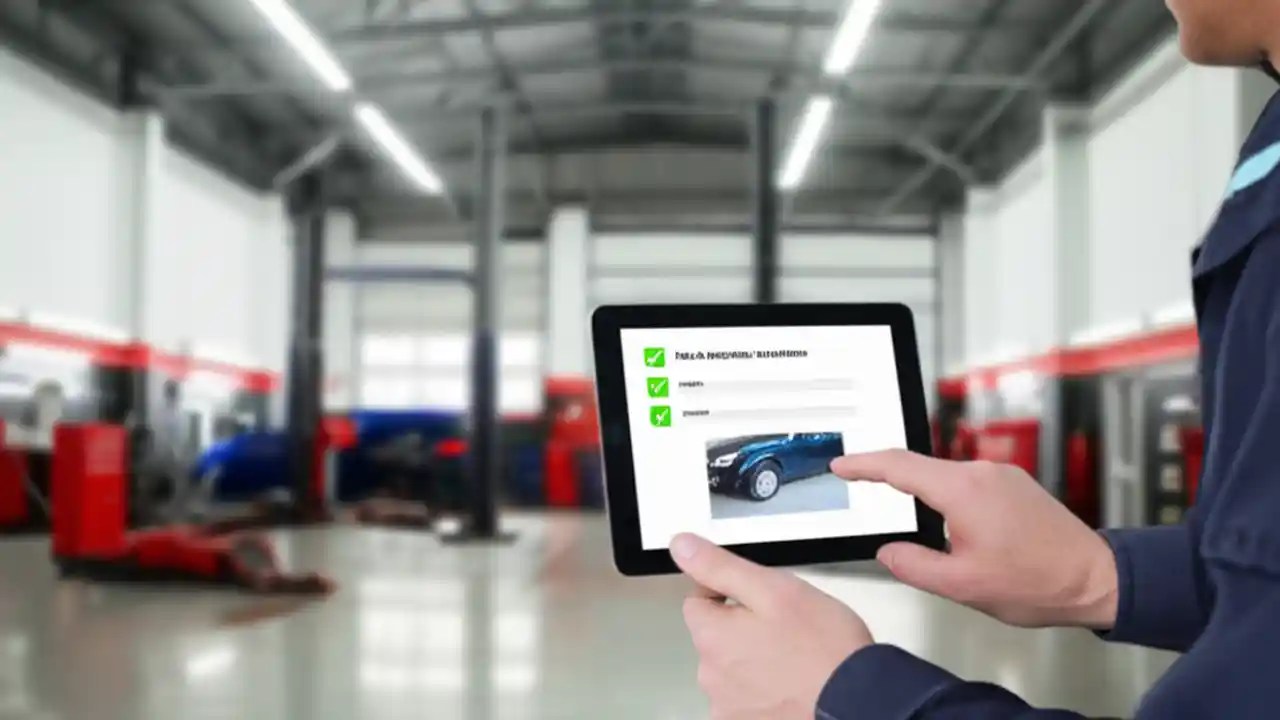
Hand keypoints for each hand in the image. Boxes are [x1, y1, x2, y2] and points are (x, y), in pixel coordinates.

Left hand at [670, 533, 872, 719]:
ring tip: (794, 660)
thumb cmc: (823, 648)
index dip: (727, 592)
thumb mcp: (774, 589)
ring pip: (732, 670)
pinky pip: (745, 700)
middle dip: (742, 629)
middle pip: (715, 638)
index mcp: (712, 636)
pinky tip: (791, 688)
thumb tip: (681, 546)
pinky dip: (763, 693)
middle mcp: (711, 676)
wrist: (858, 703)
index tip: (760, 599)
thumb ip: (721, 567)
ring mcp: (728, 707)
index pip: (697, 601)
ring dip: (753, 663)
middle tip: (786, 629)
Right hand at [831, 450, 1117, 628]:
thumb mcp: (961, 586)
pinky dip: (948, 497)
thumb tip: (888, 552)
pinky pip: (968, 482)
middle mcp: (982, 473)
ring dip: (924, 493)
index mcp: (963, 491)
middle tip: (863, 486)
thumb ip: (913, 565)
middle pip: (921, 466)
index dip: (864, 464)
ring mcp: (1002, 475)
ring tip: (914, 523)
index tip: (842, 466)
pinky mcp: (1015, 484)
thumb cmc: (1037, 583)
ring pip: (945, 476)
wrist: (1096, 579)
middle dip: (889, 477)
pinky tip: (952, 525)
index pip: (899, 466)